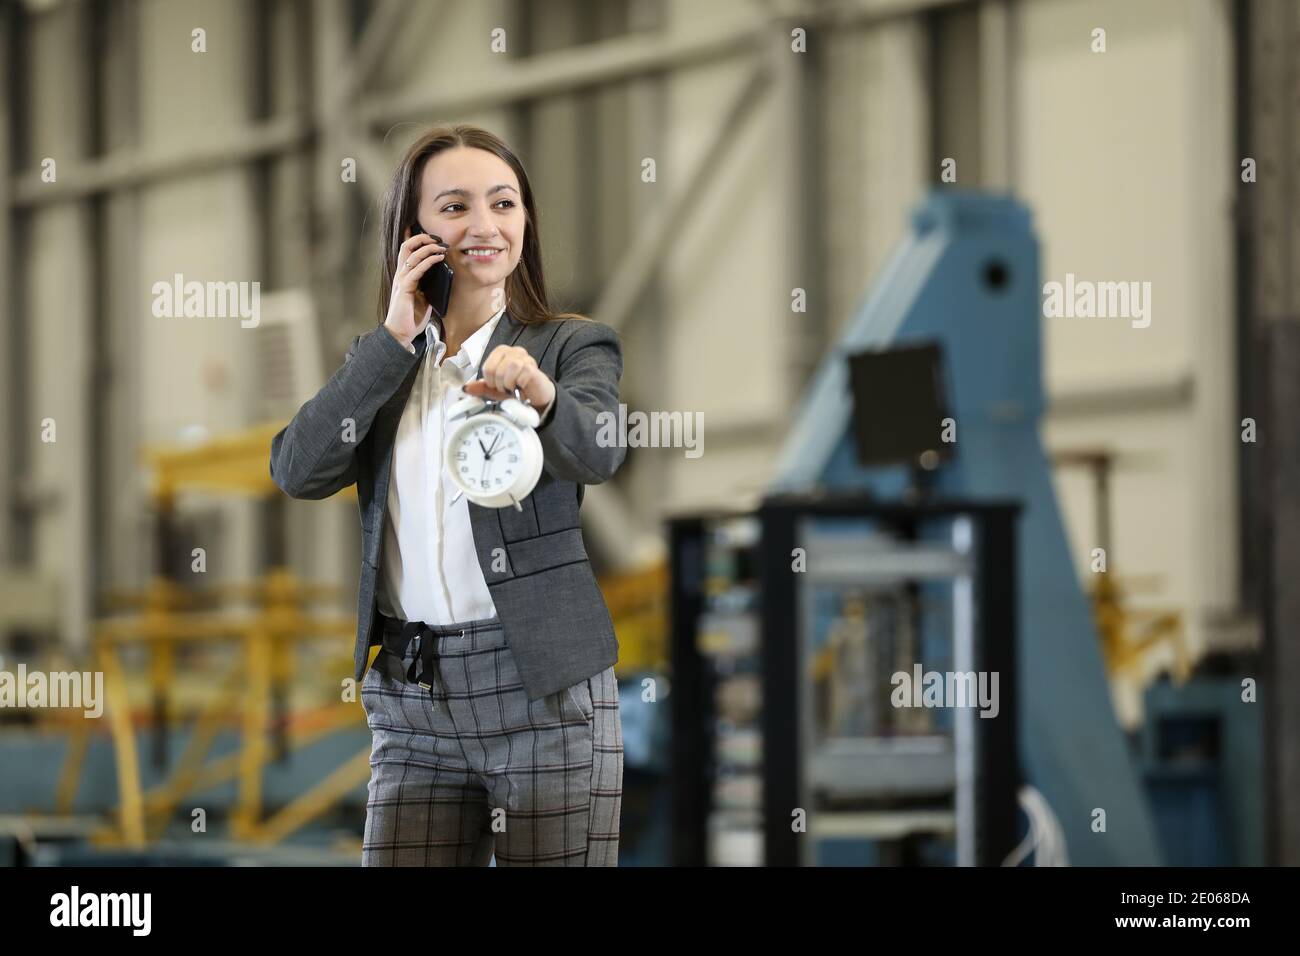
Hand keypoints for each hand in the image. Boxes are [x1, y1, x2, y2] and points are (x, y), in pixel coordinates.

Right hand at [383, 229, 446, 346]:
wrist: (400, 333)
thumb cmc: (411, 317)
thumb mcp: (423, 298)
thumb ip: (428, 286)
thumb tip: (442, 276)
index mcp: (404, 276)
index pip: (407, 251)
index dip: (417, 239)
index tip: (432, 236)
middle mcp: (400, 275)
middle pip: (406, 247)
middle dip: (421, 238)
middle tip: (437, 237)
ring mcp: (401, 281)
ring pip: (411, 255)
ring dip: (428, 248)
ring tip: (441, 246)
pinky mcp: (404, 289)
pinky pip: (416, 270)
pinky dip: (428, 261)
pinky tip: (438, 258)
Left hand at [464, 344, 555, 414]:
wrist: (536, 396)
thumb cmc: (516, 389)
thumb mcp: (495, 390)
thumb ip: (480, 387)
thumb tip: (464, 388)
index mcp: (501, 352)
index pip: (487, 366)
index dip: (490, 381)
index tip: (497, 386)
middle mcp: (514, 350)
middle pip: (495, 368)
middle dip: (499, 384)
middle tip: (506, 388)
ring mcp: (525, 357)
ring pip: (509, 367)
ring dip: (509, 384)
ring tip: (513, 388)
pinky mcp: (533, 367)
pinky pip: (522, 373)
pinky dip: (519, 384)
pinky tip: (522, 387)